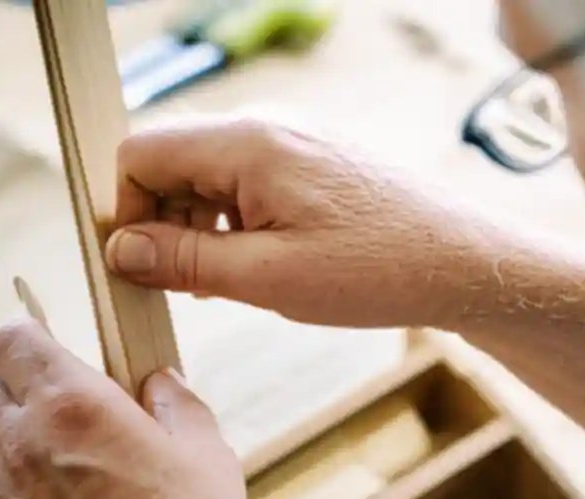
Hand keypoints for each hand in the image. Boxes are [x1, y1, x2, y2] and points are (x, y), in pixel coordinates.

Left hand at [0, 319, 246, 498]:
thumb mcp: (208, 456)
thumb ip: (177, 403)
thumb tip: (160, 379)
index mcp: (73, 406)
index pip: (13, 339)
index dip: (32, 336)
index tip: (55, 348)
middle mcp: (20, 444)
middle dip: (13, 382)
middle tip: (60, 403)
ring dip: (7, 436)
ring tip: (60, 459)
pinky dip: (11, 488)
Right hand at [104, 116, 502, 328]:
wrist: (463, 264)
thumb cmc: (378, 269)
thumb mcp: (267, 278)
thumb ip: (183, 261)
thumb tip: (121, 250)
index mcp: (248, 143)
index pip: (141, 151)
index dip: (126, 210)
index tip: (140, 265)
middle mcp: (268, 127)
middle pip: (174, 162)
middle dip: (166, 223)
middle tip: (190, 286)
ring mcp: (294, 141)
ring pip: (210, 177)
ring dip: (202, 229)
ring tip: (233, 283)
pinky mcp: (315, 163)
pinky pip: (249, 184)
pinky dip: (238, 224)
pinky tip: (262, 267)